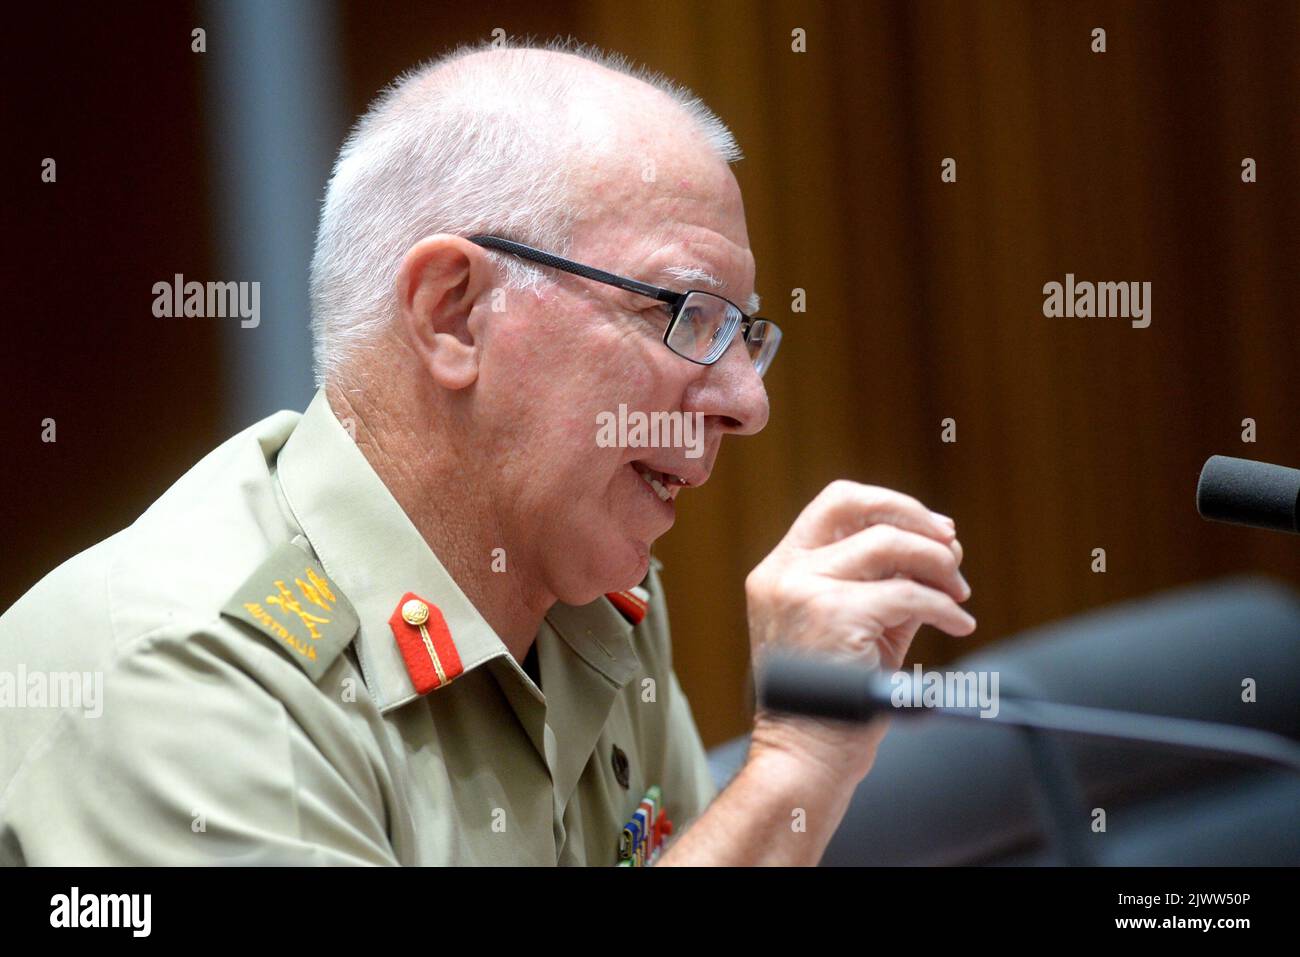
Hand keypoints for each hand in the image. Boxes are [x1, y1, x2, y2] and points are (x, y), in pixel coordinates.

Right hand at [745, 480, 974, 782]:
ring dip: (938, 564)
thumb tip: (942, 547)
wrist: (808, 757)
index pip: (836, 504)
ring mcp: (804, 590)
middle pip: (856, 504)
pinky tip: (959, 624)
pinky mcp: (833, 615)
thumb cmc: (833, 701)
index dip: (890, 507)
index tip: (935, 530)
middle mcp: (785, 572)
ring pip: (889, 544)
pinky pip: (908, 594)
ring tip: (959, 596)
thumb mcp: (854, 627)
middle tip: (953, 548)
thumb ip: (886, 583)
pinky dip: (944, 607)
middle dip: (915, 517)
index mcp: (780, 570)